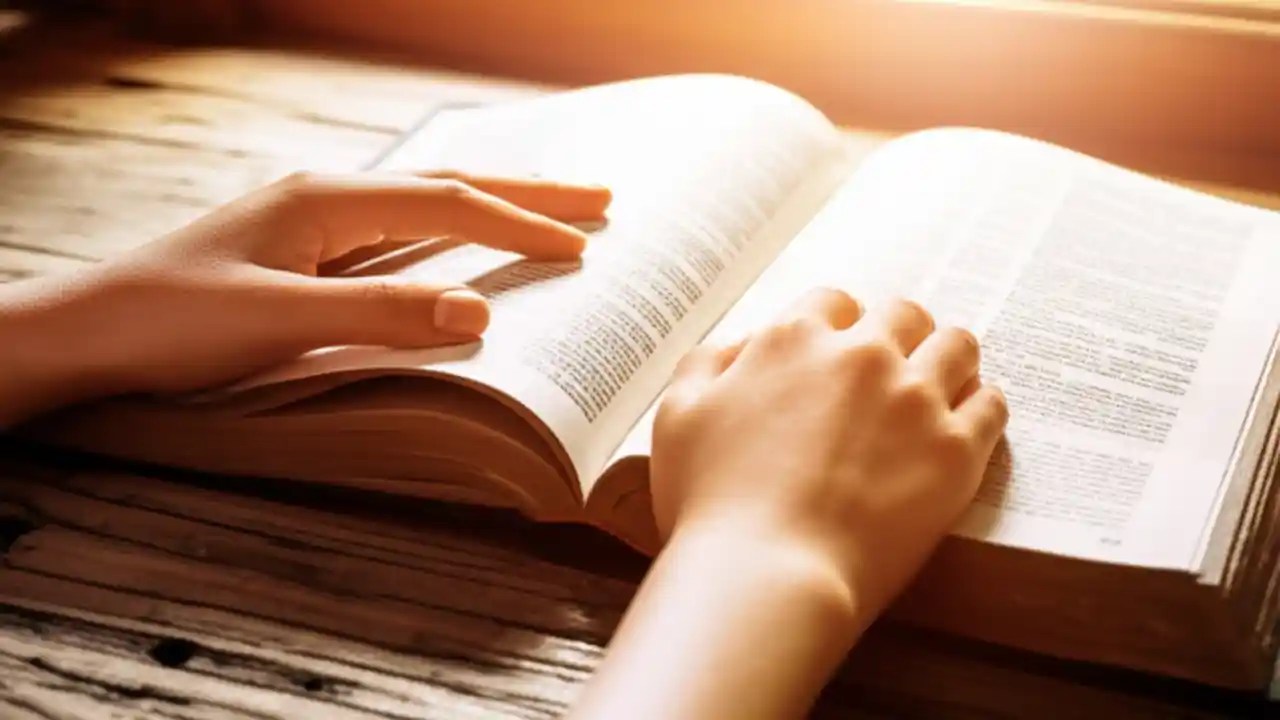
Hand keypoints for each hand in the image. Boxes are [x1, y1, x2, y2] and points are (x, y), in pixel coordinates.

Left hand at [0, 171, 610, 425]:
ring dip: (494, 207)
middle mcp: (327, 199)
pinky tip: (462, 243)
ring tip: (551, 215)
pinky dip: (449, 233)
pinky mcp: (303, 251)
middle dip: (529, 195)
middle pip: (450, 185)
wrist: (91, 331)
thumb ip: (380, 315)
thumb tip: (479, 312)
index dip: (521, 227)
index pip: (450, 206)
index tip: (584, 248)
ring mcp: (314, 222)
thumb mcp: (279, 323)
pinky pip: (398, 233)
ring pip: (426, 205)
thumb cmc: (173, 325)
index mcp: (328, 203)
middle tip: (601, 201)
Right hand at [653, 287, 1007, 626]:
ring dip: (948, 359)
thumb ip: (707, 364)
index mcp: (794, 340)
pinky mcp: (956, 451)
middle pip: (903, 314)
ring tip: (941, 387)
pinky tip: (967, 424)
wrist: (764, 576)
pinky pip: (992, 405)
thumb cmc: (710, 504)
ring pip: (958, 347)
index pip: (832, 303)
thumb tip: (744, 346)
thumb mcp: (678, 417)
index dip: (835, 327)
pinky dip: (982, 406)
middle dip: (898, 335)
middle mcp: (862, 355)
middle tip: (892, 370)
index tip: (837, 353)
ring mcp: (915, 400)